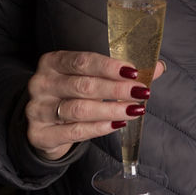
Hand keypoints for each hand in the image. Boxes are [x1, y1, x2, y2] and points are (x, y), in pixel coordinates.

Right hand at [26, 51, 168, 161]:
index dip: (109, 66)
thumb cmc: (70, 95)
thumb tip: (157, 68)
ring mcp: (38, 109)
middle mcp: (42, 83)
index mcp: (52, 62)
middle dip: (116, 89)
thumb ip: (119, 73)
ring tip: (134, 110)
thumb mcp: (88, 78)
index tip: (133, 72)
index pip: (83, 61)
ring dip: (111, 109)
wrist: (42, 124)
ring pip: (80, 109)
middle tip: (141, 92)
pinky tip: (117, 124)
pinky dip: (99, 128)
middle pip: (83, 85)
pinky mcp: (41, 134)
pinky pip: (75, 131)